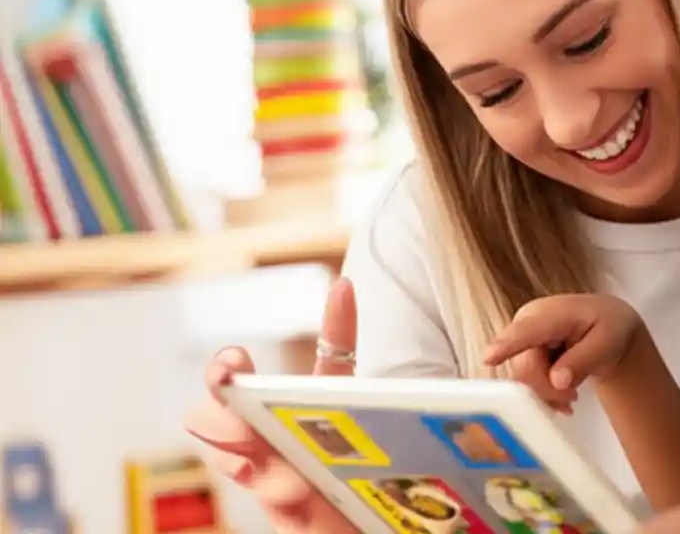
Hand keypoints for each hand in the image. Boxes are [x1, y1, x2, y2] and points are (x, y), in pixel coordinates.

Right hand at [182, 278, 359, 533]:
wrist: (361, 494)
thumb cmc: (340, 433)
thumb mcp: (340, 384)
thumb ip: (338, 338)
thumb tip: (343, 284)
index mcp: (260, 401)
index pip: (225, 376)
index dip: (223, 367)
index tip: (234, 364)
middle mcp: (251, 436)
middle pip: (204, 420)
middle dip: (219, 419)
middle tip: (247, 423)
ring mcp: (262, 475)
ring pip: (230, 462)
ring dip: (252, 460)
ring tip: (286, 461)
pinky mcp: (282, 511)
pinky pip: (270, 502)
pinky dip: (279, 496)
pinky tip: (294, 492)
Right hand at [484, 294, 642, 413]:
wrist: (608, 328)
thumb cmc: (609, 328)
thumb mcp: (607, 342)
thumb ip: (583, 360)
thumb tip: (557, 380)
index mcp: (548, 312)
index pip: (524, 331)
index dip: (506, 346)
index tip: (489, 358)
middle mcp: (525, 324)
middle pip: (524, 367)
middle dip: (548, 389)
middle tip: (573, 397)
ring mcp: (520, 341)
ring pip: (523, 380)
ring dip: (547, 395)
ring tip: (572, 396)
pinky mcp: (521, 356)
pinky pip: (524, 384)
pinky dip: (543, 396)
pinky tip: (562, 399)